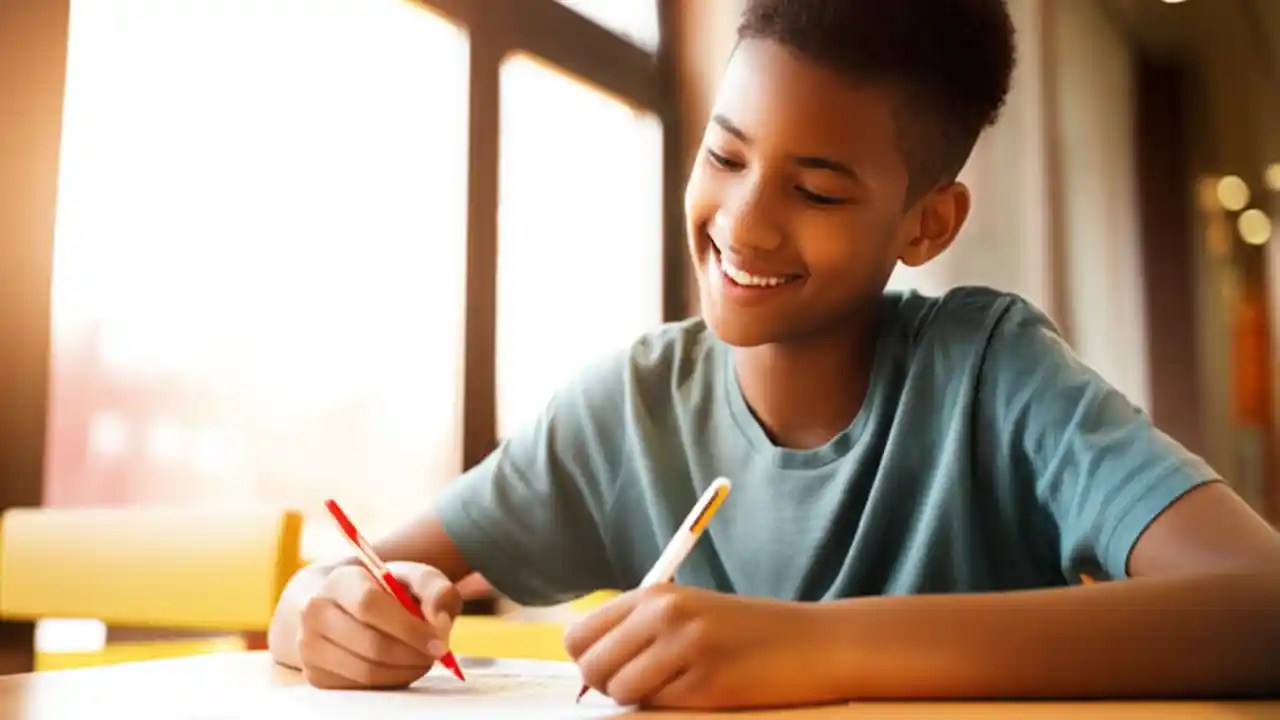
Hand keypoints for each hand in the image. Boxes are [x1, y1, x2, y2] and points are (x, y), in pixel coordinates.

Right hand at [297, 562, 461, 688]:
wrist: (337, 603)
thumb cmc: (382, 589)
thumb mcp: (412, 577)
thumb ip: (435, 590)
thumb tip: (439, 623)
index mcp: (340, 580)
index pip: (370, 606)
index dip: (408, 628)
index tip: (438, 642)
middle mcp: (316, 612)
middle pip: (371, 644)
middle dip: (412, 654)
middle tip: (435, 654)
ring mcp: (310, 646)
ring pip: (366, 671)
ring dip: (404, 670)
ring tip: (422, 659)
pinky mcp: (314, 674)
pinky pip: (359, 686)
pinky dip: (389, 681)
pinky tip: (400, 666)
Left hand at [563, 584, 825, 708]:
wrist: (813, 643)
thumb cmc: (748, 633)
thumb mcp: (689, 612)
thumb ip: (639, 630)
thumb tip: (589, 668)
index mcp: (655, 594)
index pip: (579, 634)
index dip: (589, 660)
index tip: (612, 669)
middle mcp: (664, 613)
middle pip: (592, 665)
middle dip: (607, 685)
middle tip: (642, 686)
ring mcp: (685, 646)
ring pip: (621, 690)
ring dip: (641, 699)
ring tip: (677, 686)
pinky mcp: (706, 682)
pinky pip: (659, 706)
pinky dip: (674, 707)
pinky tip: (704, 691)